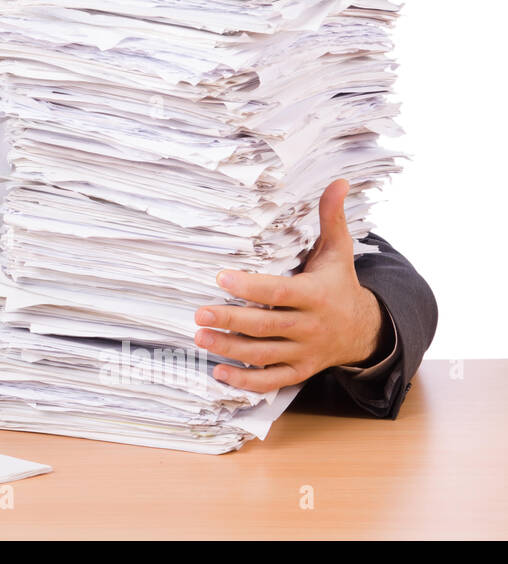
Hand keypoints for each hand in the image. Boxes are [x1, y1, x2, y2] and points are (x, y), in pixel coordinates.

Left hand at [192, 177, 384, 392]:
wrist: (365, 330)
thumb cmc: (339, 284)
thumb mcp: (338, 252)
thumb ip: (331, 218)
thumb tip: (338, 182)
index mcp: (316, 296)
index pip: (279, 292)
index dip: (250, 286)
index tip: (221, 277)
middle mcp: (310, 327)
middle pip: (266, 326)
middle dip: (231, 321)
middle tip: (198, 313)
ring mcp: (305, 352)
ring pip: (264, 355)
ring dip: (230, 349)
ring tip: (200, 337)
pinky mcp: (300, 371)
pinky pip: (271, 381)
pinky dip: (246, 381)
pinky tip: (219, 372)